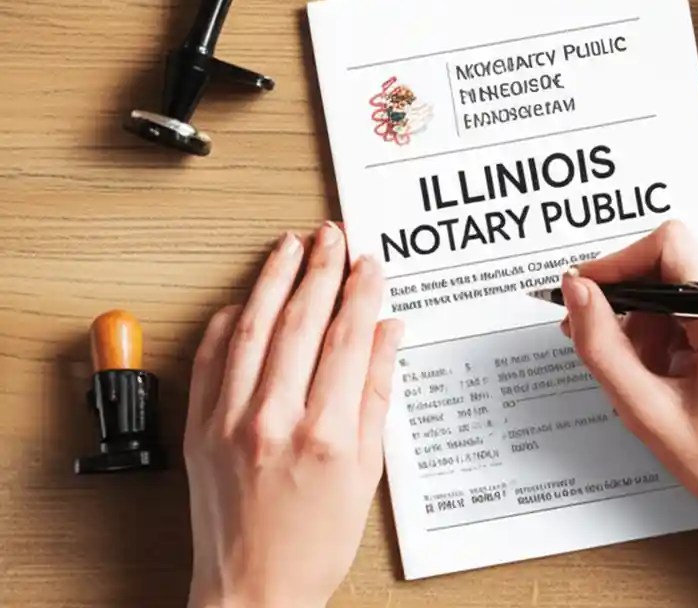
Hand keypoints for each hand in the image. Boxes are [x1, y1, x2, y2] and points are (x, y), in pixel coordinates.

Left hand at [184, 223, 403, 607]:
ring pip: (252, 328)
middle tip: (333, 236)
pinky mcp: (199, 428)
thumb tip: (387, 335)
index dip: (361, 292)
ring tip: (290, 246)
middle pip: (301, 322)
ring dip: (273, 279)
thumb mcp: (368, 471)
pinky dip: (229, 321)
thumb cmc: (316, 542)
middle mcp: (275, 420)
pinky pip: (211, 358)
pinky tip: (245, 299)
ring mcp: (230, 421)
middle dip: (321, 270)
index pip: (348, 339)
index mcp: (327, 434)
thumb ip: (377, 395)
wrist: (254, 590)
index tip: (371, 264)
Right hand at [562, 221, 697, 607]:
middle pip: (678, 264)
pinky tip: (671, 372)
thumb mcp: (647, 412)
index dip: (619, 262)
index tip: (586, 292)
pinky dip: (680, 329)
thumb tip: (578, 292)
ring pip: (691, 286)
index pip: (671, 247)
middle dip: (633, 300)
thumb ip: (603, 346)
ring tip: (644, 373)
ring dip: (654, 319)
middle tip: (602, 341)